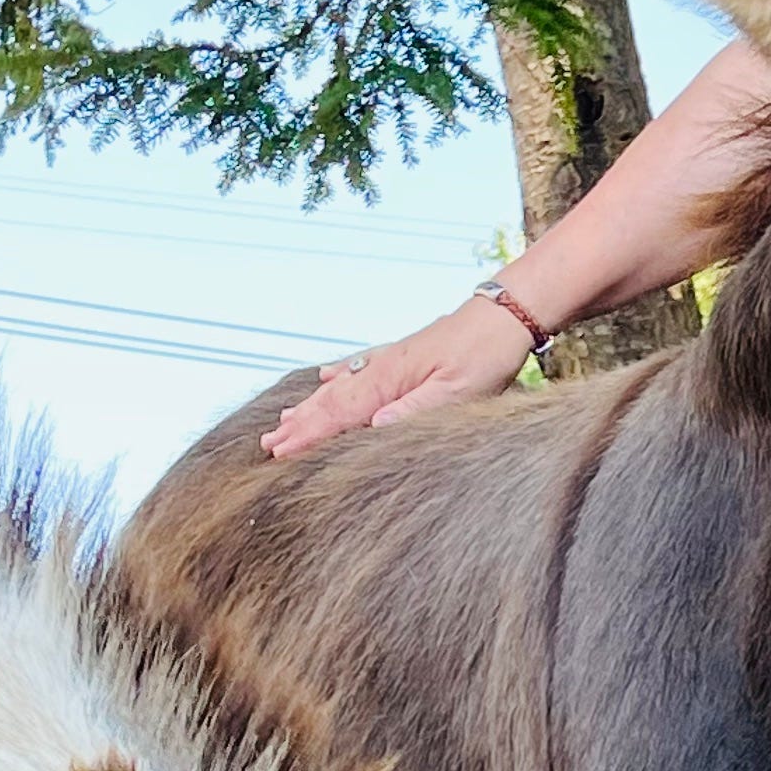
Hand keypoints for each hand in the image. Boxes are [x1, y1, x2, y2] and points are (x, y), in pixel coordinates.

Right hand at [261, 294, 535, 458]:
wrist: (503, 316)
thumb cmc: (484, 357)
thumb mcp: (456, 392)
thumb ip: (414, 410)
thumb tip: (375, 426)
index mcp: (389, 380)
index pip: (339, 413)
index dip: (308, 435)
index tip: (279, 454)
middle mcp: (381, 369)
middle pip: (330, 400)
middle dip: (299, 425)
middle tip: (268, 446)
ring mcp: (389, 361)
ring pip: (339, 387)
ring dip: (311, 406)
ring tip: (284, 422)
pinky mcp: (402, 357)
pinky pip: (358, 371)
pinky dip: (337, 379)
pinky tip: (325, 378)